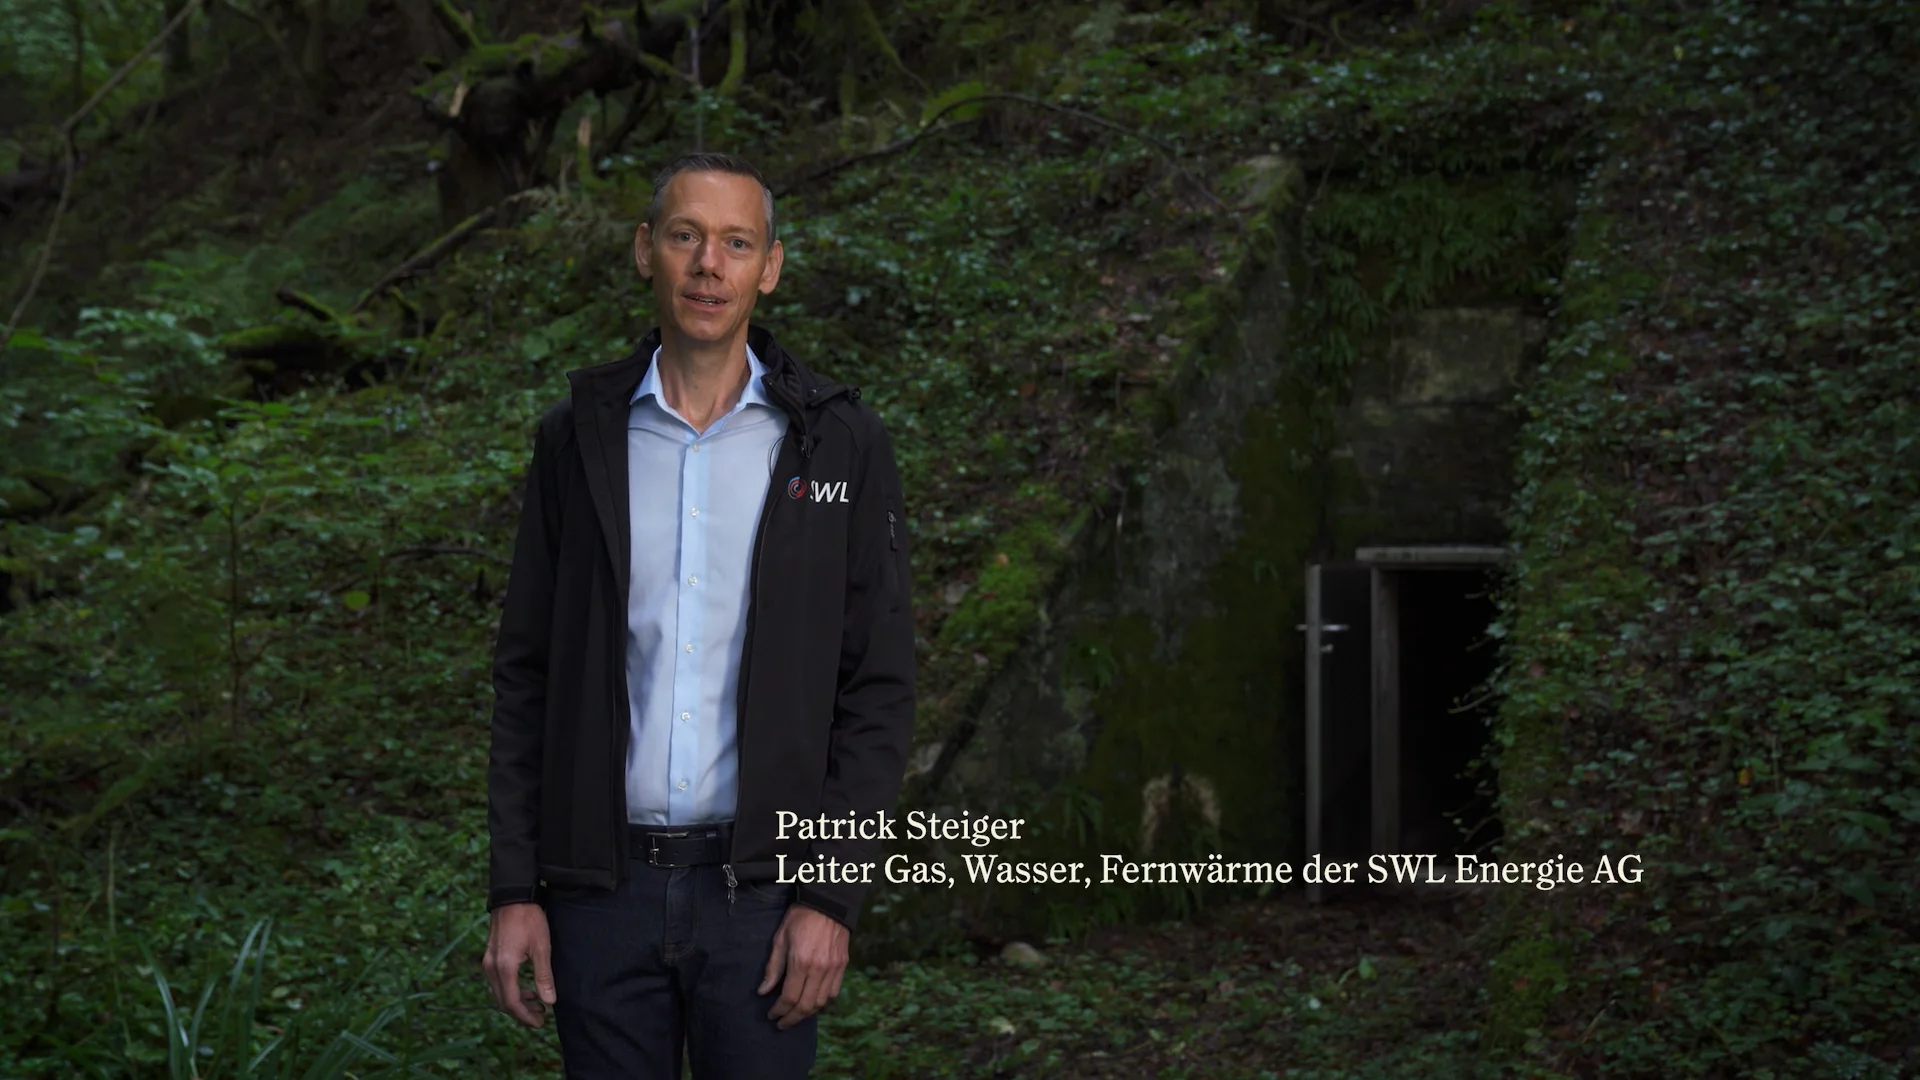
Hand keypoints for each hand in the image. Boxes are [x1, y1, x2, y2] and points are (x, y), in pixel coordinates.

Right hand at [483, 902, 556, 1027]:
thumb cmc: (529, 918)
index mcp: (504, 968)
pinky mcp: (489, 957)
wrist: (513, 896)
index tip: (540, 1023)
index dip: (526, 1017)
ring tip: (537, 1003)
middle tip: (541, 1017)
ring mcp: (488, 962)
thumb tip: (549, 1001)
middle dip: (521, 1013)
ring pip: (499, 993)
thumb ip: (544, 976)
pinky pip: (497, 982)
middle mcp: (491, 968)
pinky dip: (511, 990)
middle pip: (503, 1002)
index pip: (512, 1003)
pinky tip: (526, 988)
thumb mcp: (542, 947)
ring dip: (516, 1002)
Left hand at [758, 904, 848, 1029]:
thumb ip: (773, 968)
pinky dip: (823, 1001)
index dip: (779, 1010)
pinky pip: (833, 992)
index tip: (771, 1014)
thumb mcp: (780, 939)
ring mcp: (833, 968)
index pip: (789, 997)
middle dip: (792, 1018)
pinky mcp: (842, 965)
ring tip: (796, 1014)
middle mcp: (819, 969)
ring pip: (821, 1002)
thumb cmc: (800, 917)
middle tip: (782, 1023)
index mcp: (801, 963)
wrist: (828, 902)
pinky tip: (813, 1000)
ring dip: (807, 1013)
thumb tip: (763, 991)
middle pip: (806, 1006)